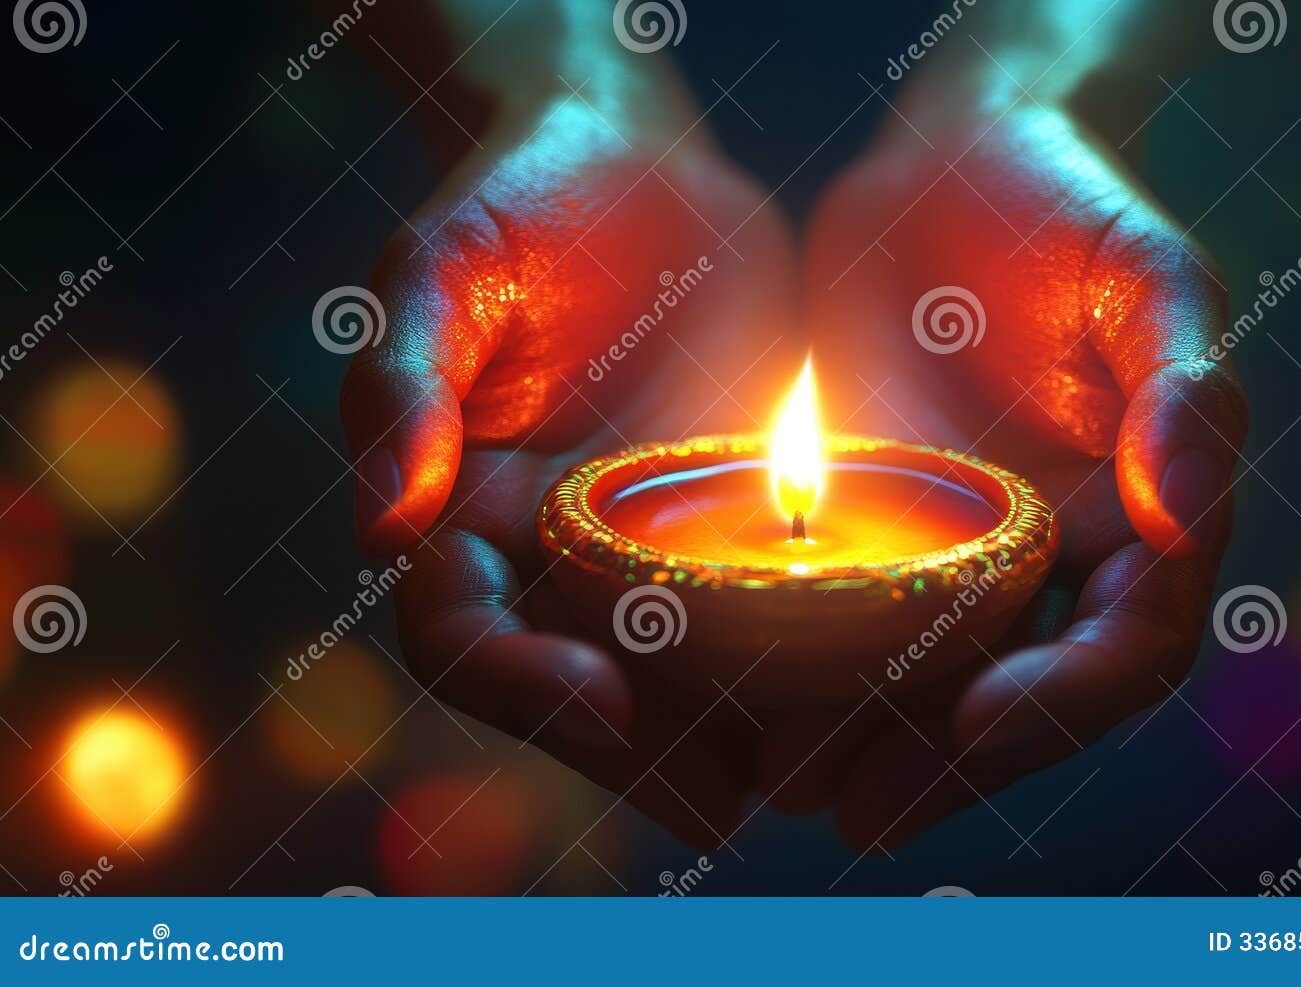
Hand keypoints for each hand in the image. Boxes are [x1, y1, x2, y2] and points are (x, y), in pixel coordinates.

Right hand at [340, 83, 800, 847]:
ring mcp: (656, 552)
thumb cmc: (517, 201)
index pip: (464, 637)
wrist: (635, 162)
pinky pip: (778, 606)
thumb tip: (379, 524)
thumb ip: (402, 381)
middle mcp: (558, 561)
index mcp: (466, 521)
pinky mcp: (746, 525)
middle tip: (722, 797)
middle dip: (646, 753)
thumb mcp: (444, 265)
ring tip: (811, 772)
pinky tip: (880, 681)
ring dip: (739, 733)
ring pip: (688, 675)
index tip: (599, 704)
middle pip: (584, 689)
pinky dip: (819, 653)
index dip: (517, 687)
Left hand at [765, 98, 1246, 850]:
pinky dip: (793, 674)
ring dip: (862, 745)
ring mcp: (956, 561)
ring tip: (784, 786)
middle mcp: (1052, 567)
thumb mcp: (1144, 272)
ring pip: (919, 685)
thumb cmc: (1066, 206)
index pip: (1129, 650)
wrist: (947, 167)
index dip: (1064, 701)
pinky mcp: (869, 538)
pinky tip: (731, 704)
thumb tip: (1182, 512)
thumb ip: (1185, 383)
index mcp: (1142, 528)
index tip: (973, 722)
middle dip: (946, 762)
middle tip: (861, 809)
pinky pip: (835, 624)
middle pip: (1016, 698)